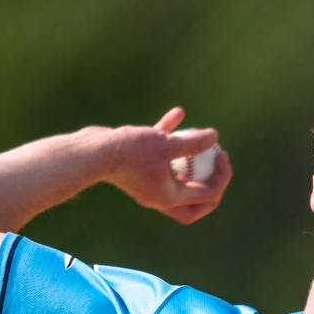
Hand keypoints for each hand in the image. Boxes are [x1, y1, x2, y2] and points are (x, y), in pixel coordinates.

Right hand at [104, 107, 232, 223]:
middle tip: (219, 164)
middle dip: (211, 183)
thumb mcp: (166, 144)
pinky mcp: (139, 165)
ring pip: (179, 174)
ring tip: (202, 137)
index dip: (222, 176)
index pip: (207, 196)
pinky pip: (160, 153)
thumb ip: (192, 143)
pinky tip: (178, 113)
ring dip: (192, 159)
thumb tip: (215, 137)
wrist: (92, 151)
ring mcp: (149, 181)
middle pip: (195, 200)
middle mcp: (160, 195)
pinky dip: (170, 136)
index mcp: (169, 198)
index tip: (222, 154)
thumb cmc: (129, 151)